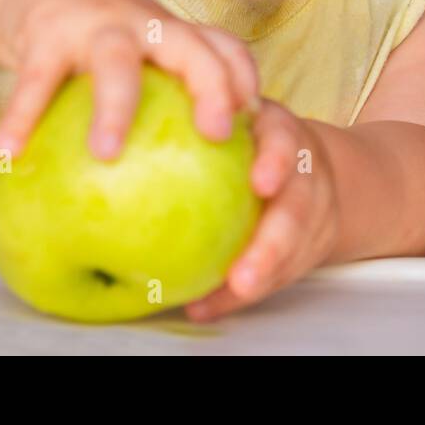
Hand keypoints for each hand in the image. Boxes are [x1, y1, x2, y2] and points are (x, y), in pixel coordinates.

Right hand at [0, 0, 258, 159]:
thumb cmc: (91, 37)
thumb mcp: (134, 55)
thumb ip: (158, 101)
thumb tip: (184, 189)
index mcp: (170, 32)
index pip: (224, 46)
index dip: (246, 79)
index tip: (256, 122)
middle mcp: (144, 23)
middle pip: (190, 46)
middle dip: (211, 85)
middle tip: (217, 134)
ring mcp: (97, 24)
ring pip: (116, 62)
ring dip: (114, 107)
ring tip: (105, 155)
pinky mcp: (46, 31)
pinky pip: (36, 80)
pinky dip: (22, 116)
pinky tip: (10, 155)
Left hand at [185, 100, 340, 321]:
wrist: (308, 165)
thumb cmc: (247, 139)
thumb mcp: (229, 119)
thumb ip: (189, 124)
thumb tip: (112, 146)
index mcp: (277, 132)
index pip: (283, 141)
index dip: (275, 162)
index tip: (260, 185)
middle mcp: (302, 171)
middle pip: (296, 208)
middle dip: (271, 246)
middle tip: (243, 277)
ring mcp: (312, 208)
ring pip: (296, 247)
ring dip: (263, 275)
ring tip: (232, 294)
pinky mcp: (312, 242)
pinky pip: (283, 272)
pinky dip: (246, 291)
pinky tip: (208, 305)